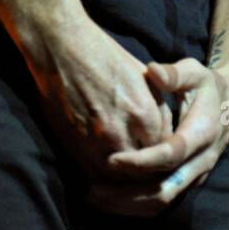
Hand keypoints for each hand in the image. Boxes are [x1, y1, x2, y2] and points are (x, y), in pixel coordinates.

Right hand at [25, 16, 174, 185]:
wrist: (63, 47)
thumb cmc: (103, 56)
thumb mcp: (142, 76)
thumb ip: (156, 106)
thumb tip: (164, 129)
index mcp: (145, 112)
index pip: (165, 149)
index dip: (163, 154)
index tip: (159, 154)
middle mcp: (124, 130)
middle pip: (145, 170)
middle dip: (147, 173)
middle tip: (145, 174)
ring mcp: (98, 141)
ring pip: (120, 180)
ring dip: (124, 182)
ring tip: (125, 180)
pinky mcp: (76, 146)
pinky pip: (95, 178)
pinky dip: (102, 182)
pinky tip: (104, 180)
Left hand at [85, 58, 228, 217]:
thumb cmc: (206, 87)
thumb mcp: (195, 72)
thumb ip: (175, 73)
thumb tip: (153, 71)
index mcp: (202, 134)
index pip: (170, 156)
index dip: (141, 161)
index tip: (111, 159)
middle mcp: (200, 163)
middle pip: (164, 190)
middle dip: (127, 193)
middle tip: (94, 187)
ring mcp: (193, 178)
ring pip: (161, 203)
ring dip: (127, 204)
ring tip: (95, 196)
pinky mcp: (184, 184)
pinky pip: (160, 203)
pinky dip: (134, 205)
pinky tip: (109, 198)